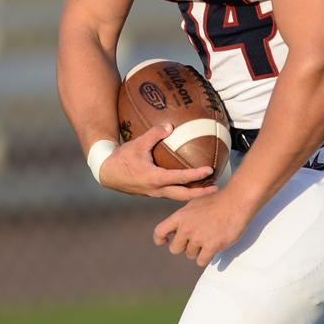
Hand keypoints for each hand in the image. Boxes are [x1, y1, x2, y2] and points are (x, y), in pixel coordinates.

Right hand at [97, 123, 216, 200]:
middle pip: (183, 195)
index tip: (210, 170)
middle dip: (200, 194)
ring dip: (192, 194)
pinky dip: (182, 191)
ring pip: (177, 197)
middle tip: (215, 189)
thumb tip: (170, 125)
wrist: (107, 172)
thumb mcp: (138, 144)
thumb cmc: (122, 158)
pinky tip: (189, 185)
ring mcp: (155, 193)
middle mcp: (157, 189)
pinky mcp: (152, 192)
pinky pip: (171, 194)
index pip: (180, 178)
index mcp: (154, 178)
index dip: (196, 175)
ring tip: (206, 189)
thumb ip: (154, 134)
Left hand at [153, 190, 254, 267]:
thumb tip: (177, 229)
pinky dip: (206, 258)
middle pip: (175, 249)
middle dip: (184, 247)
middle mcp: (186, 228)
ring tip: (208, 240)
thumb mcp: (194, 204)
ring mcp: (198, 238)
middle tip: (195, 241)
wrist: (236, 202)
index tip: (166, 241)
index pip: (159, 232)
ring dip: (198, 251)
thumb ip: (184, 217)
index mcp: (180, 216)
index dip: (160, 239)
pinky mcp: (211, 246)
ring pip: (190, 255)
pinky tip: (212, 251)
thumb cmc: (217, 201)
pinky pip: (201, 261)